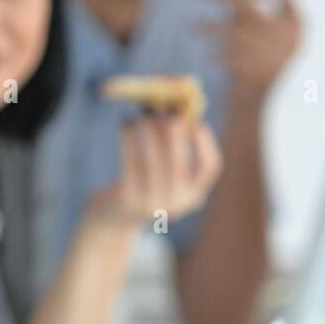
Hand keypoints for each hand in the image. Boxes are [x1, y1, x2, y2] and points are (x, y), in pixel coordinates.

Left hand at [86, 115, 222, 226]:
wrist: (114, 216)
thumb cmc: (144, 182)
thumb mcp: (164, 172)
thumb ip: (172, 146)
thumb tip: (172, 107)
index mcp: (194, 195)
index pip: (209, 169)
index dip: (205, 144)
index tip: (197, 122)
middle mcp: (177, 203)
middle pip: (177, 164)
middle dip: (173, 135)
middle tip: (167, 111)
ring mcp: (151, 204)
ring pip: (151, 161)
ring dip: (147, 132)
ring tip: (142, 114)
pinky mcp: (128, 198)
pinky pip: (129, 162)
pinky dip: (127, 139)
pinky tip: (124, 123)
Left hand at [206, 0, 300, 98]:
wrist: (250, 104)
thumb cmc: (249, 62)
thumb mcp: (255, 33)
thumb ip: (246, 9)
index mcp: (296, 24)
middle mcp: (289, 38)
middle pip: (247, 6)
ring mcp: (272, 55)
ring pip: (229, 31)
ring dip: (207, 28)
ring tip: (193, 28)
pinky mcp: (253, 72)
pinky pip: (223, 51)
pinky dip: (212, 50)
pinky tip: (211, 55)